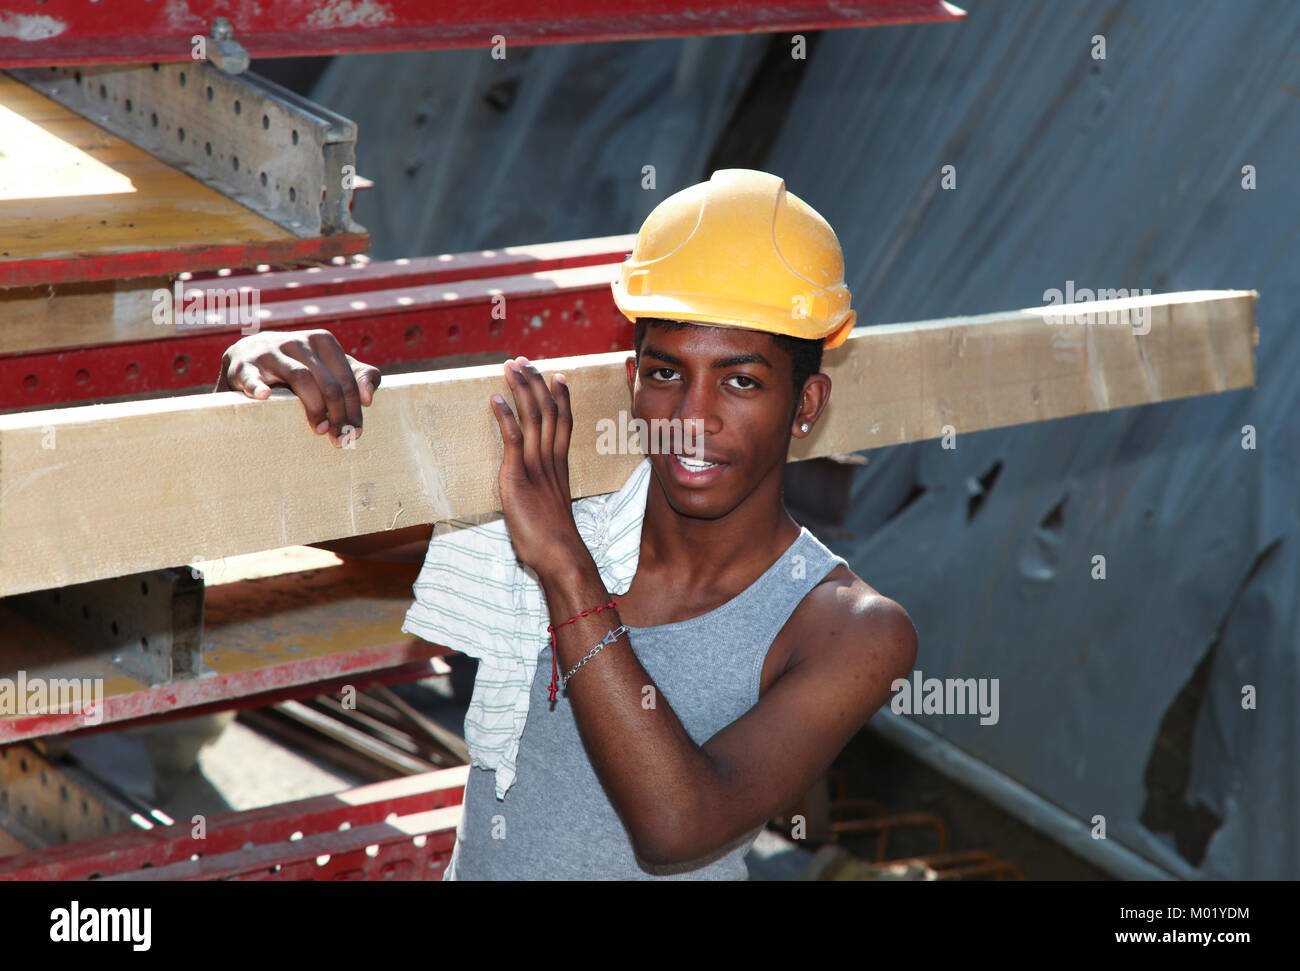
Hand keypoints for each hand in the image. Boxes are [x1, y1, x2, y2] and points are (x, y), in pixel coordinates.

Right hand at [216, 329, 380, 445]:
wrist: (247, 355)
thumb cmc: (298, 366)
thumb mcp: (330, 366)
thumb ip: (358, 375)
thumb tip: (368, 397)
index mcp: (322, 341)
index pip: (346, 378)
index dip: (354, 407)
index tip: (356, 432)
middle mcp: (297, 341)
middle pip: (327, 382)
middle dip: (338, 413)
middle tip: (340, 438)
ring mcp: (270, 351)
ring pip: (300, 377)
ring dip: (314, 407)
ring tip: (320, 430)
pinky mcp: (243, 364)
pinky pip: (252, 375)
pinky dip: (258, 385)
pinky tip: (265, 397)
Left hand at [489, 356, 587, 576]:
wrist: (560, 555)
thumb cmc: (554, 540)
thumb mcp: (550, 508)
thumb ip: (543, 491)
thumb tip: (534, 490)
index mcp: (560, 466)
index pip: (564, 422)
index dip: (561, 396)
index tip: (556, 376)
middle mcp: (551, 460)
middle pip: (548, 411)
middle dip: (536, 383)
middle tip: (525, 361)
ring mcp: (536, 466)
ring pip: (533, 418)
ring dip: (521, 390)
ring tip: (511, 368)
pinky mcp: (519, 476)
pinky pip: (514, 439)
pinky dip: (505, 416)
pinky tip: (496, 398)